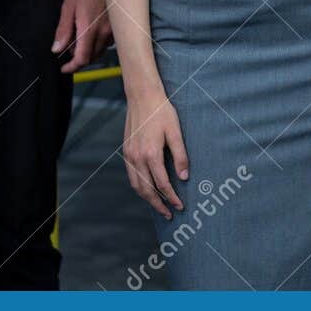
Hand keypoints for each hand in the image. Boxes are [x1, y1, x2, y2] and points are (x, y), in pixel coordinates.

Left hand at [52, 0, 111, 72]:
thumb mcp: (68, 6)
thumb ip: (63, 30)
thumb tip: (57, 49)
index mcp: (89, 29)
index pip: (82, 58)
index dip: (72, 67)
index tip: (65, 68)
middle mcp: (104, 32)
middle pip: (91, 57)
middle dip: (78, 57)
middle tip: (68, 46)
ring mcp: (114, 29)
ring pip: (100, 50)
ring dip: (88, 50)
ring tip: (78, 35)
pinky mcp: (119, 25)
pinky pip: (107, 42)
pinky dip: (97, 42)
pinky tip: (91, 30)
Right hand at [124, 87, 187, 218]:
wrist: (142, 96)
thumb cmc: (162, 111)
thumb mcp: (176, 131)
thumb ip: (180, 155)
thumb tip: (184, 177)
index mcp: (151, 154)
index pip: (162, 184)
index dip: (172, 197)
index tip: (180, 205)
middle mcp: (137, 157)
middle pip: (147, 190)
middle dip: (158, 204)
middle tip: (169, 214)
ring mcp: (129, 155)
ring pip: (136, 185)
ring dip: (147, 198)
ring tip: (159, 206)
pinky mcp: (126, 151)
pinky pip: (131, 175)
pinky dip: (139, 186)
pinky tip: (147, 188)